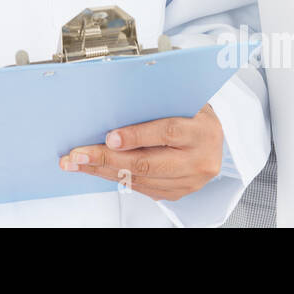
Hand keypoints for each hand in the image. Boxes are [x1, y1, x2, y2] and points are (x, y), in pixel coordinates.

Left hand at [58, 105, 223, 200]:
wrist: (215, 139)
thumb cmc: (192, 113)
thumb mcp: (181, 100)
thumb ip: (155, 103)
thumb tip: (115, 105)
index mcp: (201, 131)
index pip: (167, 133)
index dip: (136, 136)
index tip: (109, 137)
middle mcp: (198, 160)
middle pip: (148, 163)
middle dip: (107, 159)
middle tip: (79, 154)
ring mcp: (189, 181)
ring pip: (140, 179)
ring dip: (103, 171)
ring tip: (78, 163)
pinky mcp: (178, 192)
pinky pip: (142, 188)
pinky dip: (116, 178)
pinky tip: (97, 170)